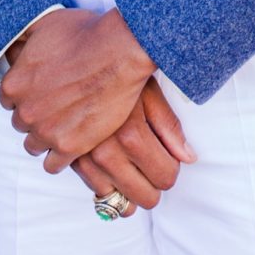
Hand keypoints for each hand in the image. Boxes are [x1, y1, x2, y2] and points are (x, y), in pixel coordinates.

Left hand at [0, 7, 155, 170]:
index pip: (8, 100)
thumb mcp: (44, 25)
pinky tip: (73, 142)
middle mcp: (25, 110)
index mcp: (14, 84)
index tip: (41, 90)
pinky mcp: (70, 146)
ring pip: (34, 145)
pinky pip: (52, 165)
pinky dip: (60, 156)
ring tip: (66, 125)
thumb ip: (22, 38)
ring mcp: (46, 131)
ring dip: (46, 136)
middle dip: (37, 114)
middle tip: (57, 105)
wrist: (119, 51)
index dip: (26, 94)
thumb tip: (14, 40)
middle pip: (22, 123)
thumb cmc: (85, 33)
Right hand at [69, 77, 196, 215]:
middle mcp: (105, 152)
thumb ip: (169, 126)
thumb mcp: (148, 90)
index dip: (170, 168)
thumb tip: (188, 157)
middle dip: (151, 184)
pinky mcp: (67, 157)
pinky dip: (102, 181)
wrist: (72, 54)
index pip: (165, 177)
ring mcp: (83, 158)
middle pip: (143, 197)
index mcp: (131, 135)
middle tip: (150, 164)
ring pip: (115, 200)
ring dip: (125, 187)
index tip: (167, 157)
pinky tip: (107, 161)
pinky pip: (92, 189)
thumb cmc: (115, 67)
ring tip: (129, 162)